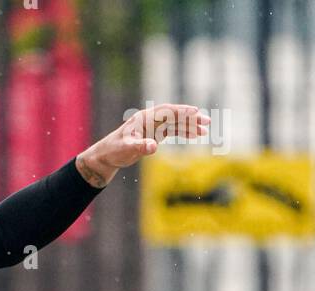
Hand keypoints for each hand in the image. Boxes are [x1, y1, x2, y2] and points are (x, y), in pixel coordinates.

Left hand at [76, 104, 209, 186]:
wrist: (107, 155)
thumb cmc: (114, 151)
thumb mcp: (126, 150)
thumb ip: (140, 147)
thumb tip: (154, 146)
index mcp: (144, 118)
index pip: (167, 111)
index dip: (181, 111)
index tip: (196, 112)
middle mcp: (151, 119)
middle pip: (175, 115)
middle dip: (191, 118)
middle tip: (207, 122)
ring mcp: (154, 125)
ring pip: (175, 123)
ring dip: (190, 126)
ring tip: (205, 130)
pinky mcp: (155, 133)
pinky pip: (172, 130)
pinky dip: (183, 132)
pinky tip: (194, 135)